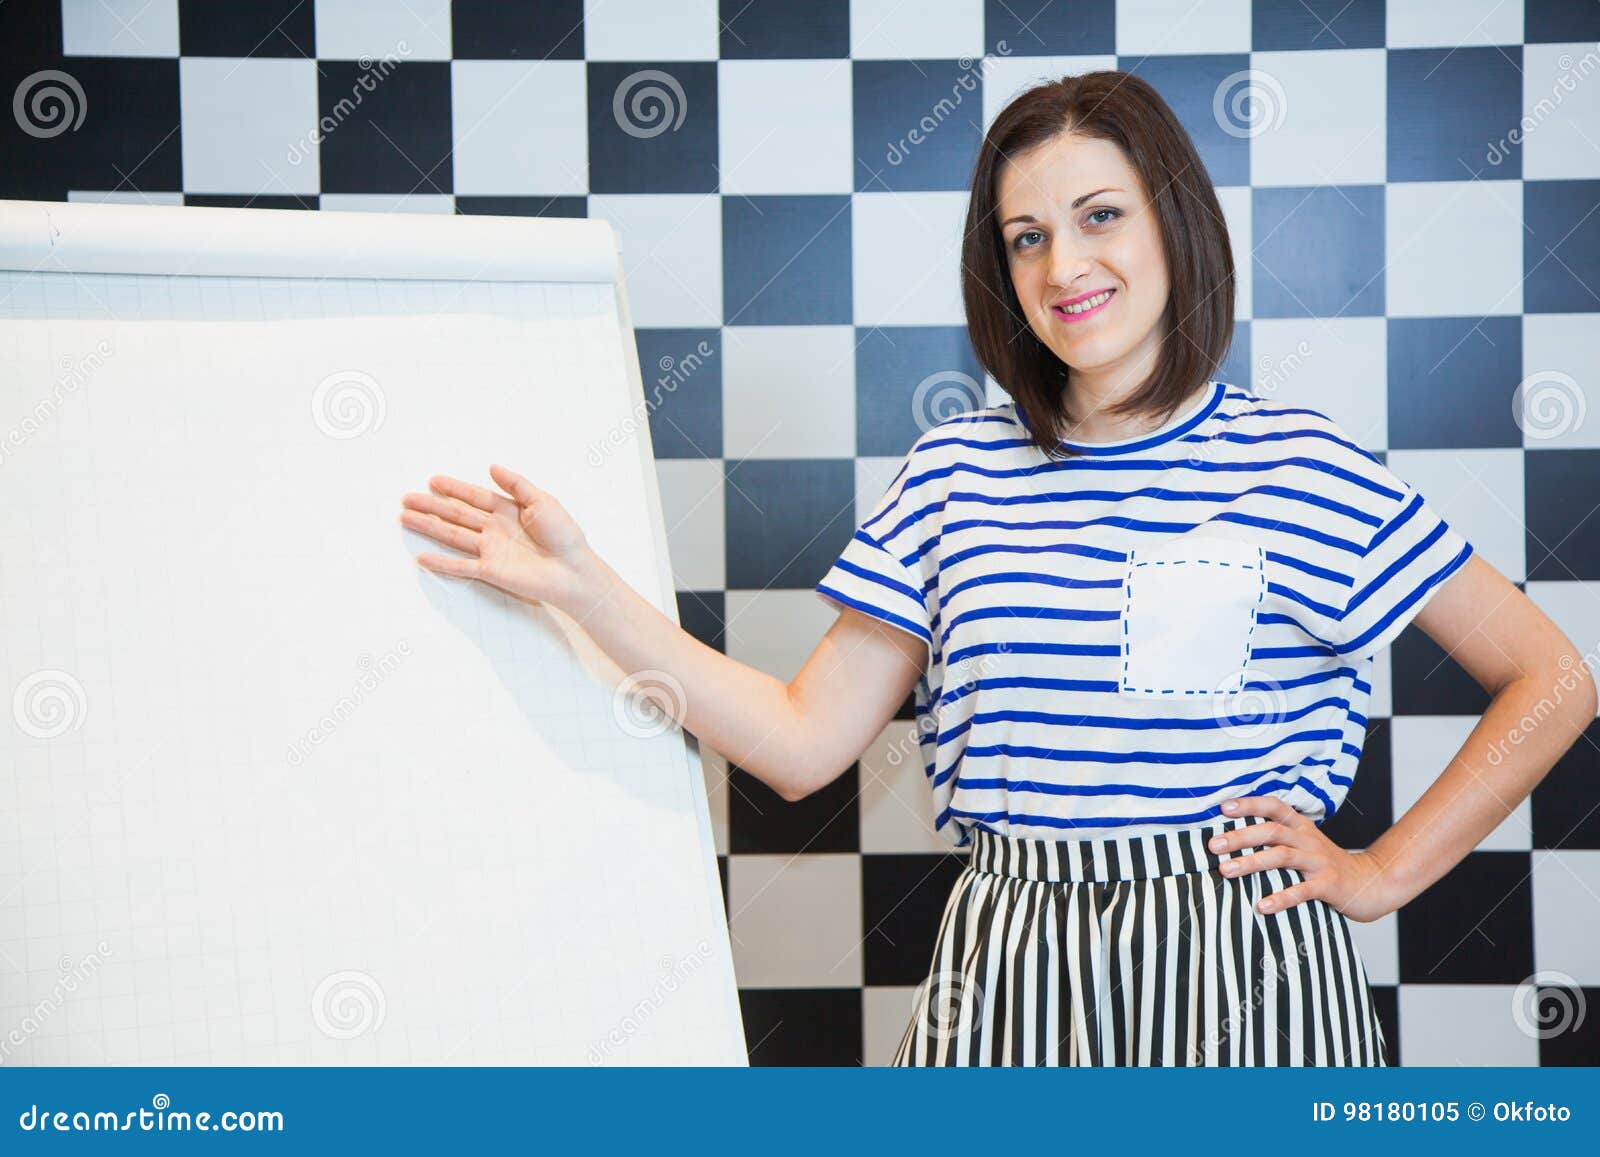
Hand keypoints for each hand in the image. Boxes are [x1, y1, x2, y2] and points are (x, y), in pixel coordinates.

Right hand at [399, 464, 590, 609]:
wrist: (573, 570)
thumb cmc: (564, 535)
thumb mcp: (543, 500)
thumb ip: (516, 484)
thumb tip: (491, 466)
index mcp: (507, 511)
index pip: (474, 496)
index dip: (453, 488)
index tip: (432, 481)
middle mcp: (494, 529)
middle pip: (456, 514)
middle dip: (431, 506)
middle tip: (406, 499)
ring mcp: (490, 550)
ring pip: (452, 536)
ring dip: (429, 527)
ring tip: (405, 518)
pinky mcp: (491, 571)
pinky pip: (461, 567)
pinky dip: (441, 564)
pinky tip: (421, 559)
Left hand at [1210, 795, 1397, 923]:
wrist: (1373, 883)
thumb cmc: (1327, 865)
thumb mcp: (1304, 845)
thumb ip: (1277, 840)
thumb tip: (1232, 839)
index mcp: (1301, 827)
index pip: (1274, 806)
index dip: (1249, 804)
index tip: (1223, 807)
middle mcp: (1308, 840)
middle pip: (1271, 831)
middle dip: (1240, 837)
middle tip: (1213, 846)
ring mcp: (1319, 862)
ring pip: (1282, 856)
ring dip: (1252, 863)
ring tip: (1226, 871)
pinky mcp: (1329, 885)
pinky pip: (1302, 890)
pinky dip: (1281, 897)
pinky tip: (1262, 906)